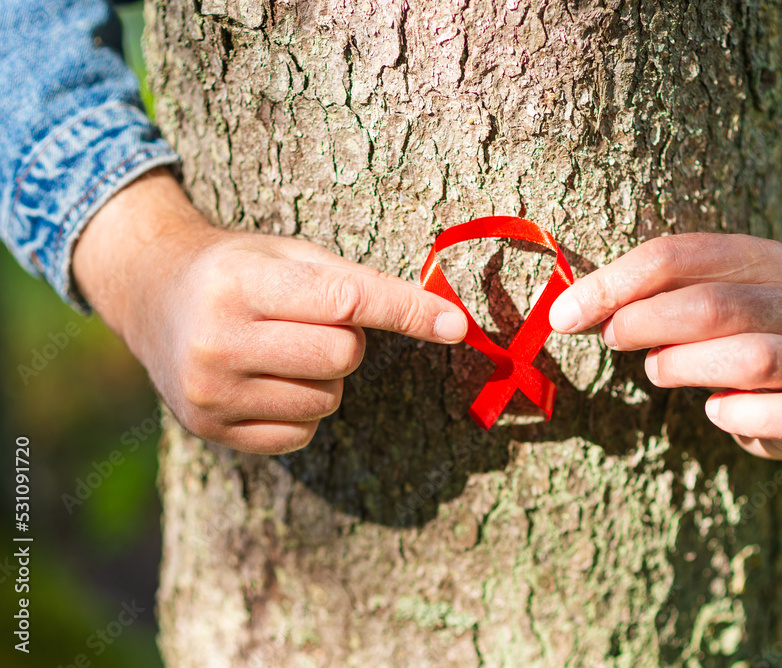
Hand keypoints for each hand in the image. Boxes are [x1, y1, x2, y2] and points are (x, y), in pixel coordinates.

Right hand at [72, 169, 466, 453]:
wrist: (153, 295)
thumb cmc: (239, 269)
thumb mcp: (288, 254)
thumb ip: (360, 283)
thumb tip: (446, 320)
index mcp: (240, 282)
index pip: (345, 302)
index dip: (406, 311)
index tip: (456, 325)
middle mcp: (217, 340)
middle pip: (342, 357)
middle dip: (346, 340)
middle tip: (312, 321)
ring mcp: (209, 392)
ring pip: (326, 400)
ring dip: (324, 377)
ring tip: (282, 347)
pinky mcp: (210, 429)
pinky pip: (301, 434)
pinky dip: (301, 409)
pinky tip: (267, 379)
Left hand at [548, 233, 781, 459]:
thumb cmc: (730, 331)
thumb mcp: (696, 295)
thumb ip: (646, 293)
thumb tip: (567, 308)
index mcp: (760, 259)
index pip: (677, 256)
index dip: (613, 284)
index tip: (564, 314)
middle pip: (712, 306)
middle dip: (644, 323)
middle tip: (611, 338)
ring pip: (752, 358)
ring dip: (686, 366)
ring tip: (658, 370)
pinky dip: (741, 416)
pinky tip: (715, 412)